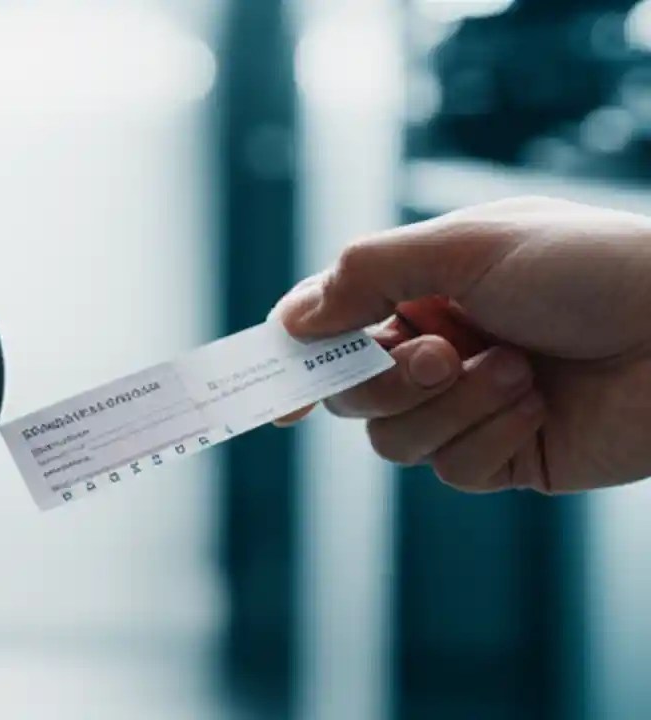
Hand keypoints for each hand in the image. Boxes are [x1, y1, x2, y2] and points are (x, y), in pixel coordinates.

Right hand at [272, 196, 650, 494]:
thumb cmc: (587, 268)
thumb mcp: (467, 246)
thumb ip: (366, 274)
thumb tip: (292, 323)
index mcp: (421, 291)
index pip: (330, 325)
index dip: (295, 356)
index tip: (277, 388)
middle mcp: (435, 349)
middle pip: (350, 394)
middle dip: (389, 380)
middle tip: (443, 353)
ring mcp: (466, 407)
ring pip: (393, 439)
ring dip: (451, 406)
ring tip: (516, 370)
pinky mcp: (503, 456)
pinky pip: (452, 469)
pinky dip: (489, 434)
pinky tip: (538, 403)